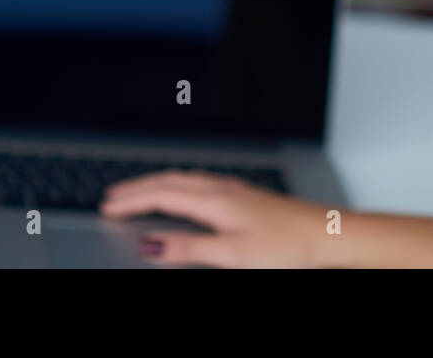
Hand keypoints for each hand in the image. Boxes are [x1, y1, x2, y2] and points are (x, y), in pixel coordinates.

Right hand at [98, 170, 326, 266]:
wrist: (326, 234)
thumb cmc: (287, 245)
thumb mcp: (232, 254)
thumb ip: (188, 248)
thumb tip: (149, 246)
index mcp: (215, 200)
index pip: (162, 195)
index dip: (132, 200)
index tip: (106, 206)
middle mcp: (224, 188)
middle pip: (171, 181)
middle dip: (138, 187)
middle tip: (112, 195)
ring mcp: (236, 189)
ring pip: (187, 178)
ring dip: (158, 182)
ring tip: (139, 191)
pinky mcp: (247, 195)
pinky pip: (202, 181)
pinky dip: (181, 184)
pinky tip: (186, 191)